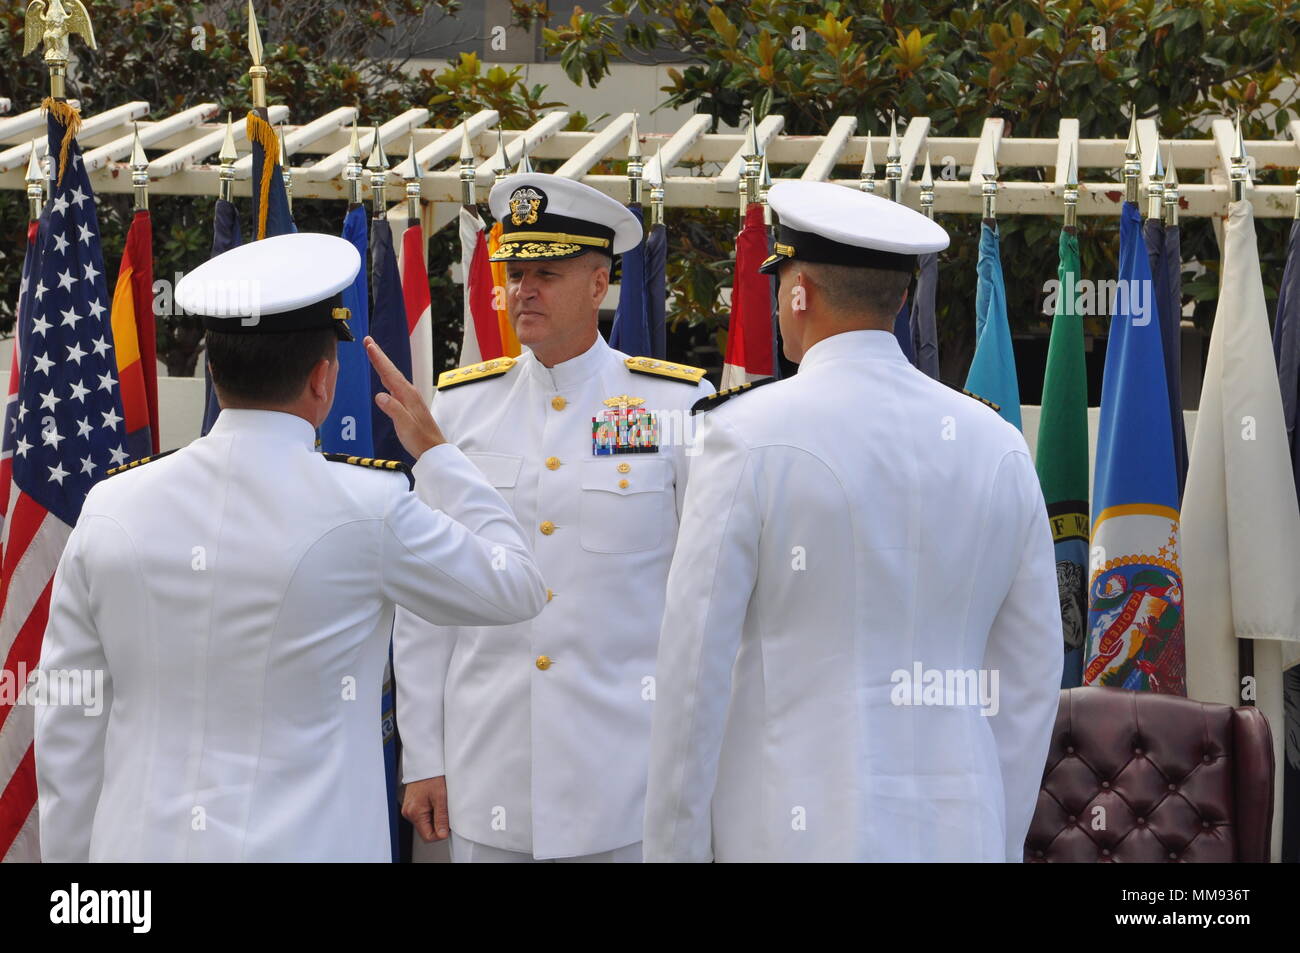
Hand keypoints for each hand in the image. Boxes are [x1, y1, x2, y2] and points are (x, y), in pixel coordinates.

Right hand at [365, 336, 445, 458]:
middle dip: (379, 355)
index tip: (369, 345)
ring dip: (382, 364)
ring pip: (392, 376)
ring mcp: (409, 398)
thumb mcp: (405, 425)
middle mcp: (409, 393)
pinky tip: (384, 377)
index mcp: (408, 395)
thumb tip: (380, 395)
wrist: (433, 449)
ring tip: (373, 353)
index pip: (389, 373)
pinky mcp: (408, 404)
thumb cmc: (420, 439)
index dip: (378, 358)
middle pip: (390, 370)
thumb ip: (393, 410)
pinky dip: (387, 376)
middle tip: (368, 341)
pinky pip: (394, 385)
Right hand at [402, 775, 449, 842]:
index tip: (448, 825)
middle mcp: (408, 812)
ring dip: (434, 817)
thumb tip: (442, 834)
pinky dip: (430, 811)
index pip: (427, 836)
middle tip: (445, 811)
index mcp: (415, 813)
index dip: (440, 834)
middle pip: (425, 830)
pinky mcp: (411, 805)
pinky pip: (422, 815)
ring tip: (439, 803)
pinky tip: (435, 801)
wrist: (424, 763)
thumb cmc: (432, 776)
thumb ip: (441, 818)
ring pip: (424, 823)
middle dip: (438, 825)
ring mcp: (409, 809)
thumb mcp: (441, 797)